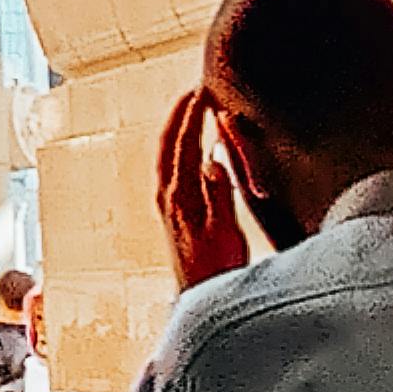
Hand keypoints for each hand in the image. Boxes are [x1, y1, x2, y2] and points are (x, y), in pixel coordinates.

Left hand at [155, 87, 261, 289]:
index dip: (192, 117)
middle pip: (167, 146)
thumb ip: (219, 194)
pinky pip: (173, 170)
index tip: (201, 92)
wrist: (200, 299)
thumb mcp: (225, 231)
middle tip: (192, 93)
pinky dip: (182, 151)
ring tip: (192, 113)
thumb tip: (212, 159)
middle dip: (178, 116)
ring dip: (178, 132)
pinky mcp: (173, 214)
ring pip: (168, 157)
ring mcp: (168, 205)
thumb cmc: (216, 269)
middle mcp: (168, 198)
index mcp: (180, 197)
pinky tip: (195, 152)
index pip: (183, 145)